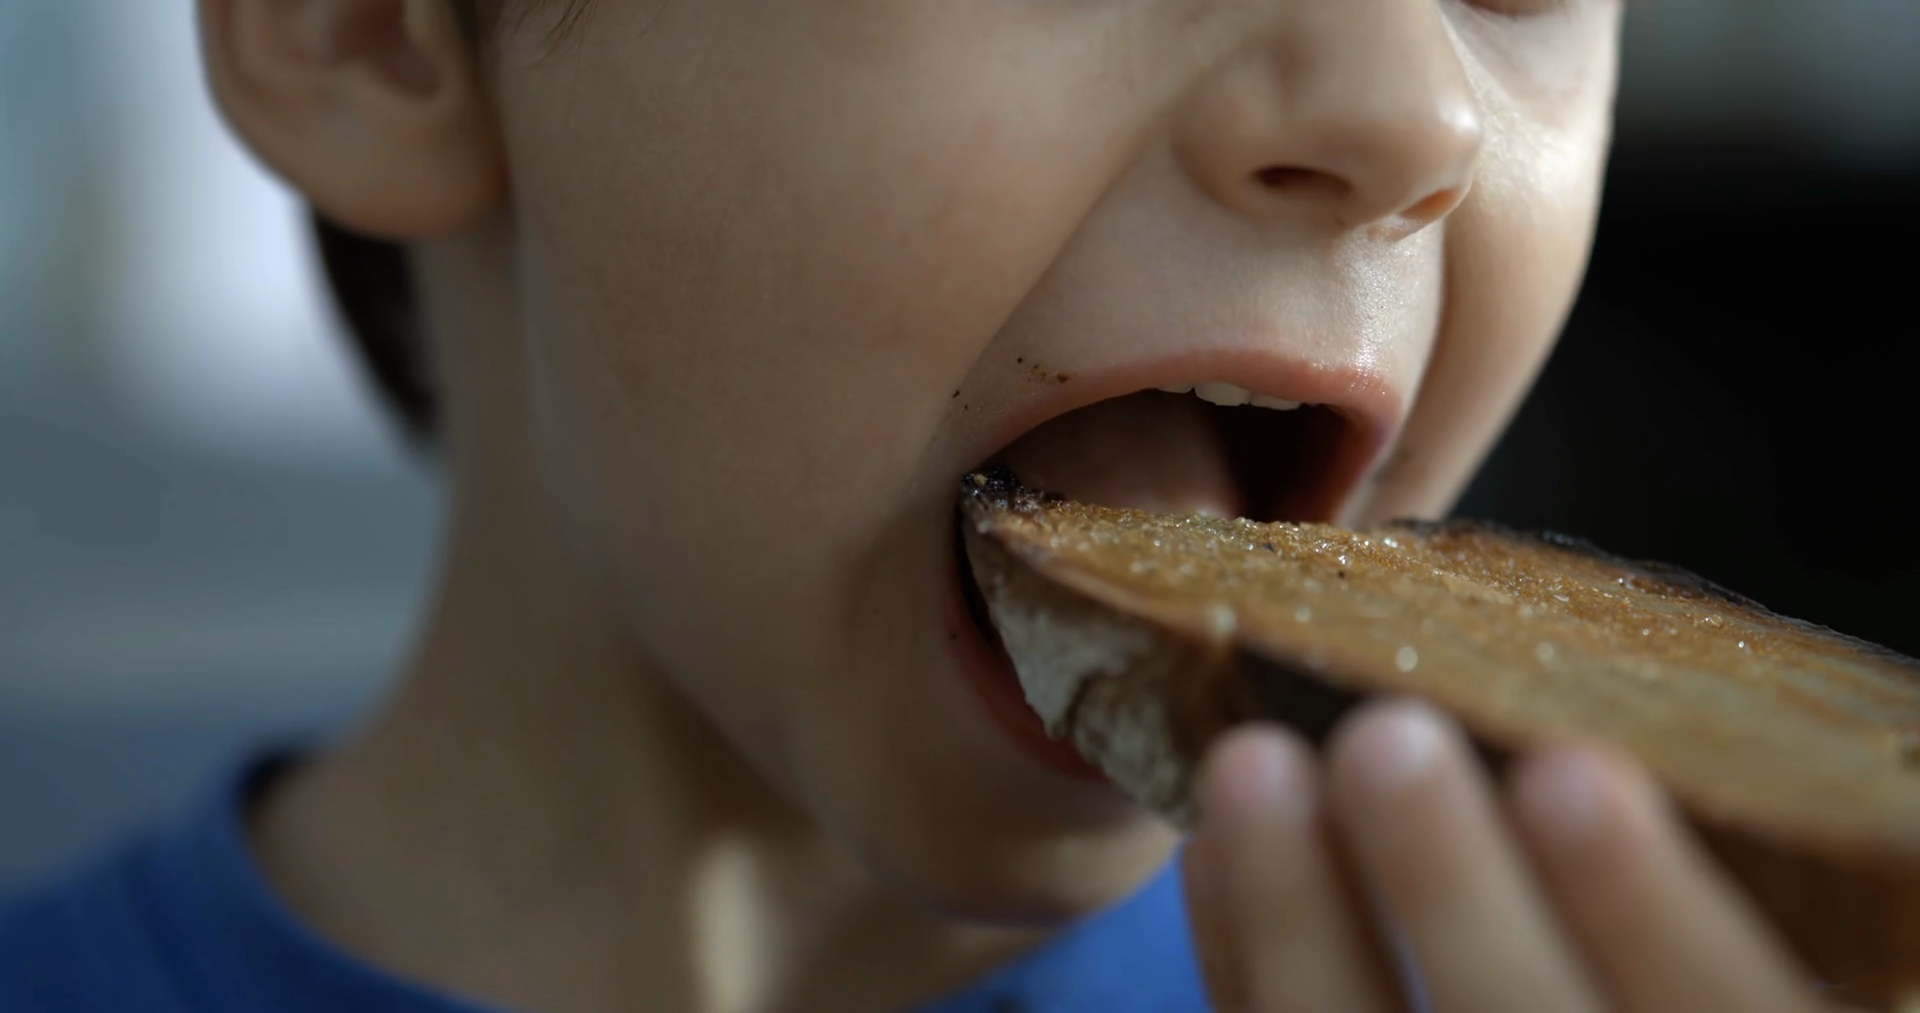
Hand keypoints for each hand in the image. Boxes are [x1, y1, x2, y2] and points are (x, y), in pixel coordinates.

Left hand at [1181, 698, 1828, 1012]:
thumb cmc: (1665, 968)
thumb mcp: (1749, 933)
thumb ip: (1722, 886)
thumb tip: (1602, 730)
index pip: (1719, 1010)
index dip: (1651, 910)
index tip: (1573, 771)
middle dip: (1447, 891)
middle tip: (1386, 737)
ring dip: (1293, 915)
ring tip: (1253, 760)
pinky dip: (1244, 959)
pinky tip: (1214, 844)